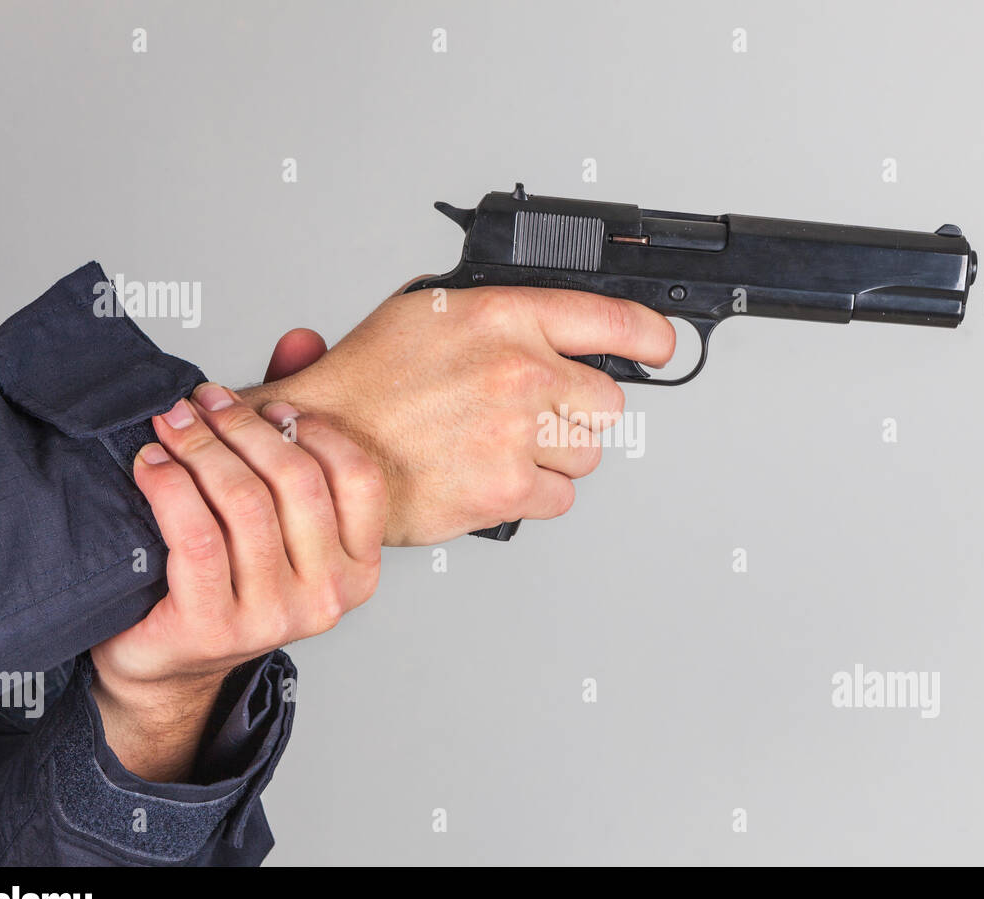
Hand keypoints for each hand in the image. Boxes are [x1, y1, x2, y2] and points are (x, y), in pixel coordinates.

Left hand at [91, 384, 384, 779]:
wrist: (169, 658)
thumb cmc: (228, 570)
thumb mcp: (274, 504)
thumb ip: (295, 424)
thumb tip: (302, 340)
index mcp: (361, 567)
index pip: (360, 478)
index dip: (312, 428)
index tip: (267, 405)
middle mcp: (331, 597)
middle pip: (297, 482)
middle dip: (242, 428)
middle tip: (199, 401)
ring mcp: (276, 618)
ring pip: (244, 504)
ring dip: (200, 449)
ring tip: (169, 426)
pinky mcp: (217, 628)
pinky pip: (198, 536)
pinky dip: (170, 488)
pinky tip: (150, 465)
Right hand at [242, 285, 675, 544]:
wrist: (321, 450)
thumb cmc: (366, 387)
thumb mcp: (429, 316)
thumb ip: (501, 319)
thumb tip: (558, 331)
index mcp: (502, 317)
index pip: (612, 319)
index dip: (648, 337)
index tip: (662, 347)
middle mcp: (518, 370)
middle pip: (607, 401)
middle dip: (575, 412)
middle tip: (530, 417)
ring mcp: (517, 431)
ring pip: (587, 454)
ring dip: (552, 457)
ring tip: (496, 448)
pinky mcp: (509, 488)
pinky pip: (560, 497)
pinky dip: (532, 496)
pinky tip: (489, 477)